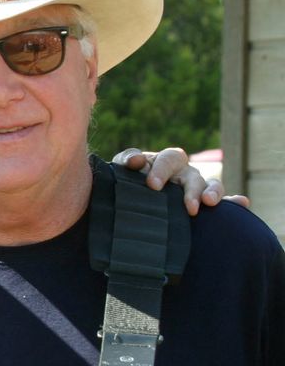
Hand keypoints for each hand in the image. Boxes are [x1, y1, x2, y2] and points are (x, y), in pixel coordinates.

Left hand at [114, 147, 249, 215]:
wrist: (125, 206)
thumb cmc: (125, 183)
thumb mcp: (122, 172)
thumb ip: (127, 162)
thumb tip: (135, 161)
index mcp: (165, 162)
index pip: (169, 158)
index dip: (162, 169)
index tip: (152, 185)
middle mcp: (183, 173)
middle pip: (192, 175)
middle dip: (191, 189)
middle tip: (187, 206)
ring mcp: (195, 188)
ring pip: (209, 186)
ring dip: (212, 192)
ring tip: (209, 204)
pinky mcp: (202, 204)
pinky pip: (224, 202)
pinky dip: (234, 202)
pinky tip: (242, 203)